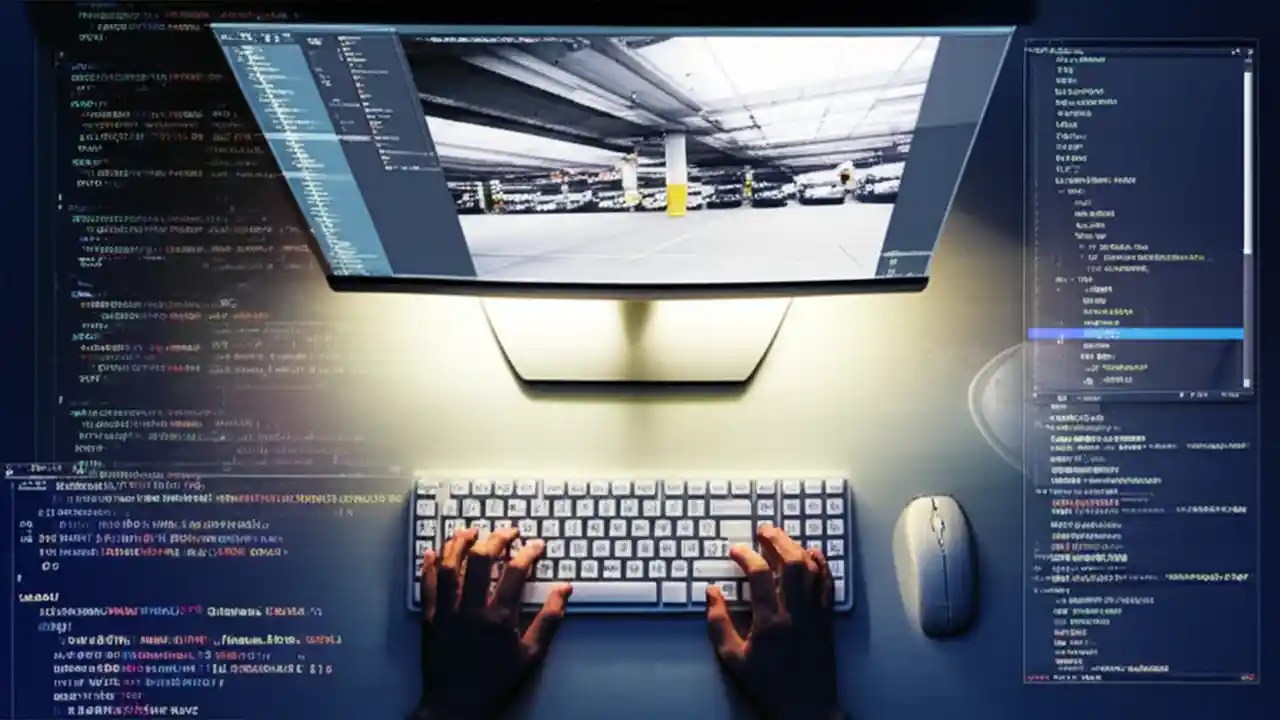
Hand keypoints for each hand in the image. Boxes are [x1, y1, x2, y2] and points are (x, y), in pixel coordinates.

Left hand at [414, 527, 571, 719]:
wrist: (457, 706)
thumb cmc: (496, 682)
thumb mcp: (531, 655)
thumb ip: (549, 619)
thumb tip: (564, 590)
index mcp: (499, 617)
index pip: (515, 572)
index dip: (528, 552)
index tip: (536, 545)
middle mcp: (471, 609)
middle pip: (480, 560)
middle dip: (495, 539)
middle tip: (507, 531)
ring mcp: (447, 613)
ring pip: (450, 567)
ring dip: (459, 544)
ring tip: (470, 531)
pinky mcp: (429, 620)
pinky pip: (427, 586)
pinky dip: (429, 567)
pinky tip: (433, 552)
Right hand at [706, 525, 841, 719]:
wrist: (806, 708)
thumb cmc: (766, 685)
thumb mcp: (732, 659)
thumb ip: (718, 623)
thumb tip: (712, 592)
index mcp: (769, 621)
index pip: (760, 575)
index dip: (747, 555)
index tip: (735, 550)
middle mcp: (795, 612)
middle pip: (791, 563)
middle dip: (777, 540)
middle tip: (763, 529)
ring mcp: (815, 614)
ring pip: (811, 570)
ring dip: (797, 547)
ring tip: (783, 537)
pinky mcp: (827, 620)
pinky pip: (828, 585)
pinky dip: (822, 565)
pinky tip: (814, 553)